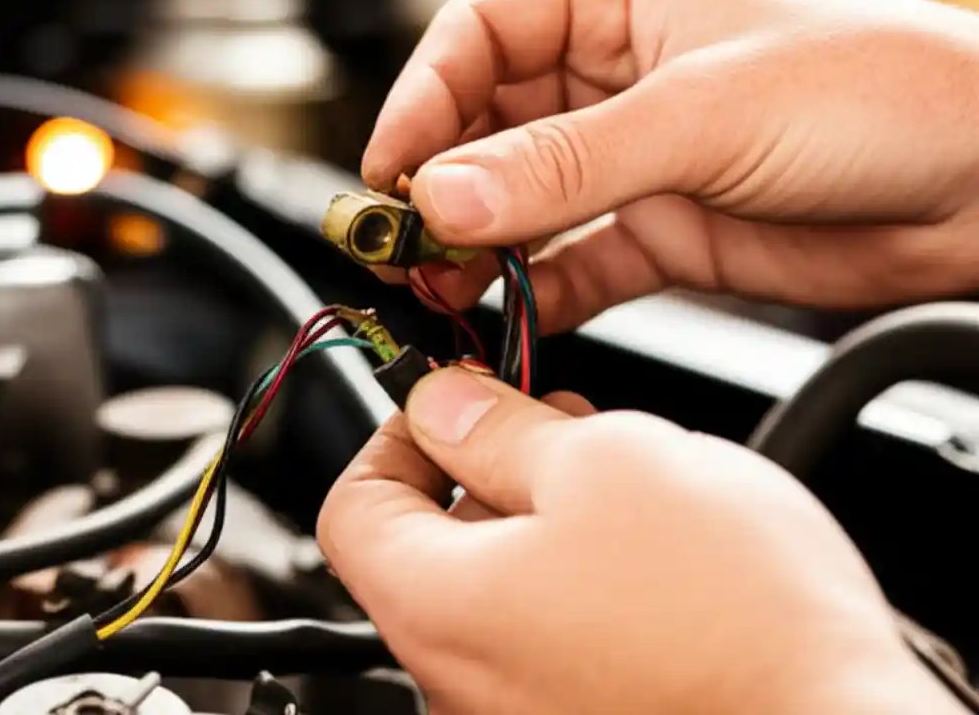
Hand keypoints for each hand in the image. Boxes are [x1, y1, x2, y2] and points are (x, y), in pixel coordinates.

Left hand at [318, 368, 964, 713]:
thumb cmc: (733, 621)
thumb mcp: (606, 463)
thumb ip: (498, 428)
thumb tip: (442, 403)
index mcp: (435, 605)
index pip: (354, 506)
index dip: (397, 437)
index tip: (453, 405)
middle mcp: (457, 679)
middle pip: (429, 546)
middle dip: (489, 468)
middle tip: (561, 429)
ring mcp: (515, 712)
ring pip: (497, 587)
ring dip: (543, 521)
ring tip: (628, 489)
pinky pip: (547, 638)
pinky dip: (577, 583)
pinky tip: (649, 558)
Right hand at [364, 0, 978, 329]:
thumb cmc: (880, 90)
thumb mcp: (703, 111)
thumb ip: (568, 162)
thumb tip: (450, 193)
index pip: (482, 36)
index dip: (426, 100)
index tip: (393, 170)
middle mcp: (616, 76)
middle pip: (487, 125)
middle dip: (440, 186)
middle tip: (404, 244)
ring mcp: (634, 158)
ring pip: (520, 201)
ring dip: (475, 249)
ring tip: (440, 292)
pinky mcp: (660, 230)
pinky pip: (573, 264)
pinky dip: (534, 296)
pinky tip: (505, 322)